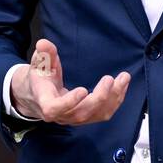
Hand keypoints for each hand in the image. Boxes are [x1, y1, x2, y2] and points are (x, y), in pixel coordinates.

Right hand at [10, 38, 129, 125]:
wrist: (40, 95)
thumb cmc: (40, 77)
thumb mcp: (39, 63)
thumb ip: (43, 54)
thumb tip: (43, 43)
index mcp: (45, 101)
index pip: (54, 108)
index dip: (68, 102)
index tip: (83, 90)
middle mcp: (61, 115)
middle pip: (81, 113)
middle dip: (99, 97)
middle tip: (109, 79)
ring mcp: (75, 119)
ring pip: (96, 114)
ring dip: (113, 98)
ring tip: (123, 78)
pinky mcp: (87, 117)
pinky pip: (104, 113)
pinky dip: (116, 100)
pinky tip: (122, 85)